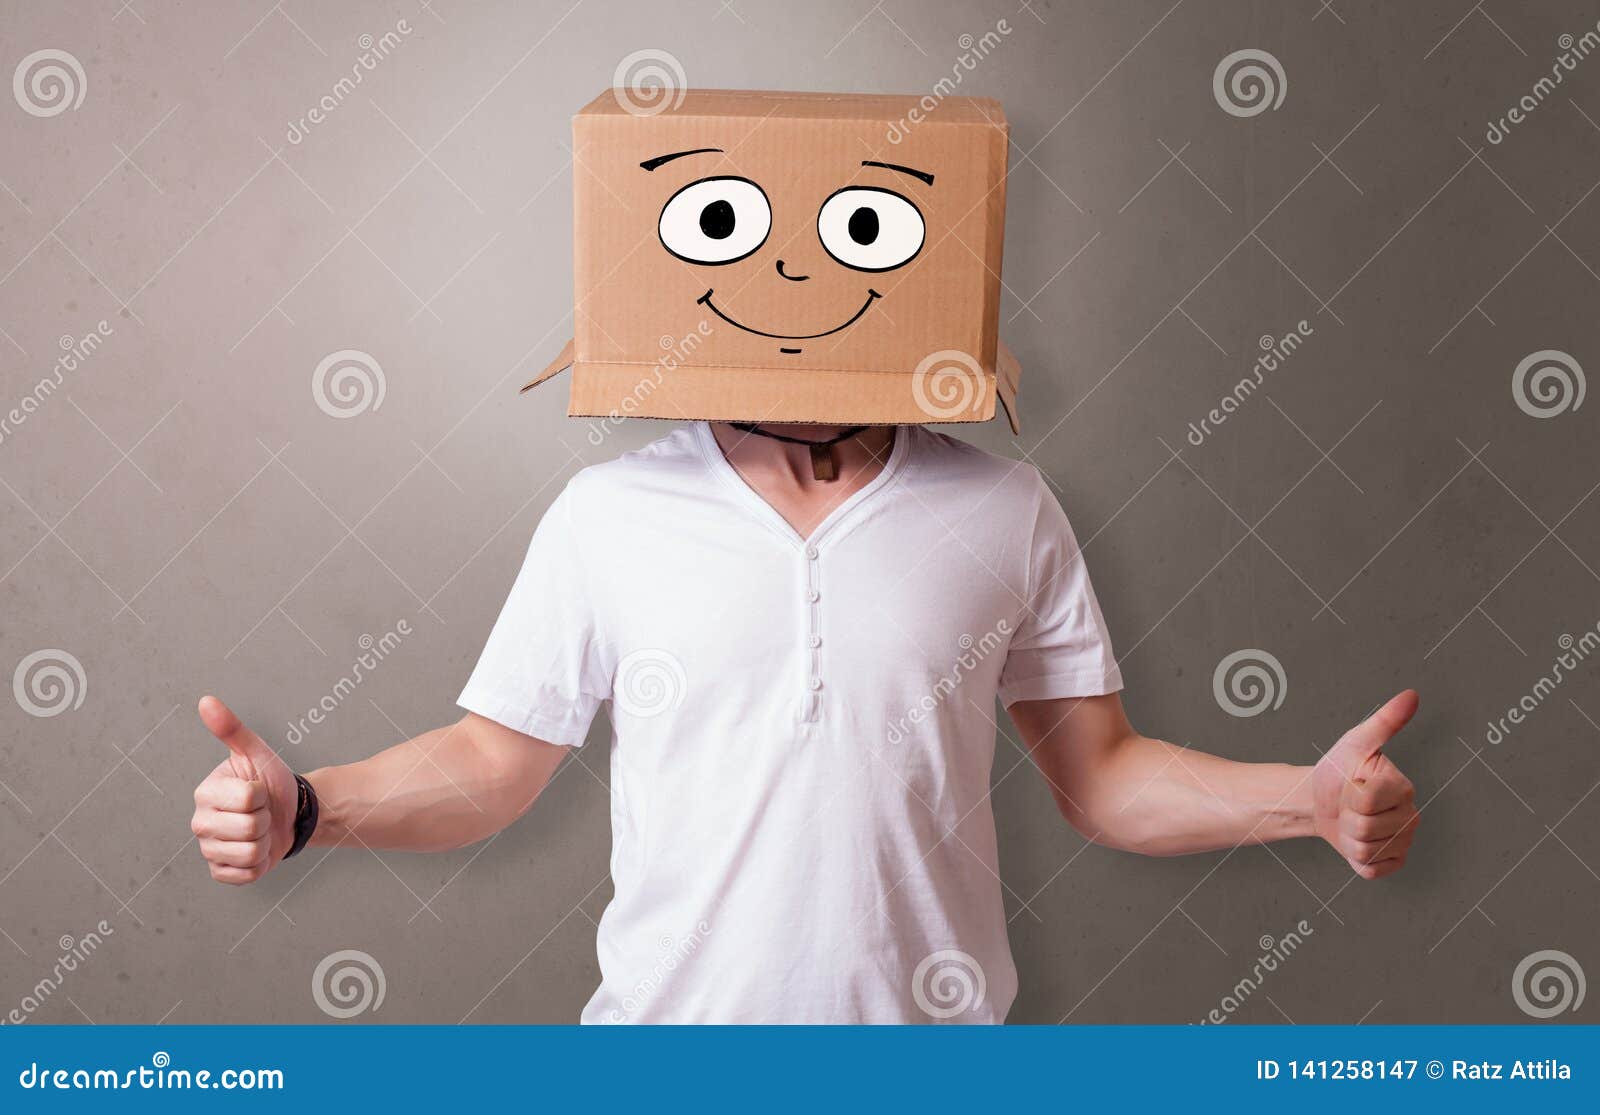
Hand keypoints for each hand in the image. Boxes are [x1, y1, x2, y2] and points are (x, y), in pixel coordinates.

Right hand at [191, 696, 297, 884]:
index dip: (263, 794)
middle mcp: (200, 823)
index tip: (259, 790)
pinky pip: (246, 874)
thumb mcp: (257, 753)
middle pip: (251, 827)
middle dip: (266, 819)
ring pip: (250, 853)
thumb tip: (206, 700)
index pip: (248, 798)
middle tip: (262, 811)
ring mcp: (209, 850)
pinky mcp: (221, 872)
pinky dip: (261, 863)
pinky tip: (257, 849)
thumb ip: (232, 729)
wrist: (288, 812)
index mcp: (205, 793)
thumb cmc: (270, 780)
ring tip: (261, 830)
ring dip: (266, 842)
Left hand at [1312, 690, 1420, 879]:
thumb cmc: (1340, 768)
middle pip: (1365, 827)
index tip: (1352, 782)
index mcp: (1404, 789)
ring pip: (1365, 850)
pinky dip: (1355, 859)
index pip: (1366, 800)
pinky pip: (1370, 870)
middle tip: (1348, 804)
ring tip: (1350, 820)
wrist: (1322, 799)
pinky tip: (1355, 842)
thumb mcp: (1355, 742)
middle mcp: (1411, 817)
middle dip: (1346, 815)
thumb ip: (1384, 721)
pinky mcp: (1391, 864)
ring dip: (1347, 836)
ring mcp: (1403, 843)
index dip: (1349, 792)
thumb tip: (1411, 695)